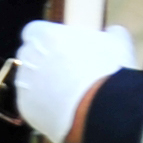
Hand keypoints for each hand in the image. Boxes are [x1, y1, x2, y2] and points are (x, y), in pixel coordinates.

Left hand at [15, 19, 133, 142]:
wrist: (100, 111)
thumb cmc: (107, 71)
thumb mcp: (117, 43)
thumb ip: (110, 33)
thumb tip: (111, 33)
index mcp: (45, 35)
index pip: (33, 31)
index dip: (46, 39)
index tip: (60, 46)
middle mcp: (29, 58)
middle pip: (30, 56)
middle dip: (43, 62)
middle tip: (66, 71)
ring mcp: (25, 84)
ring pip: (29, 82)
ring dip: (42, 86)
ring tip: (68, 95)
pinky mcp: (26, 109)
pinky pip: (31, 105)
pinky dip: (43, 107)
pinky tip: (63, 111)